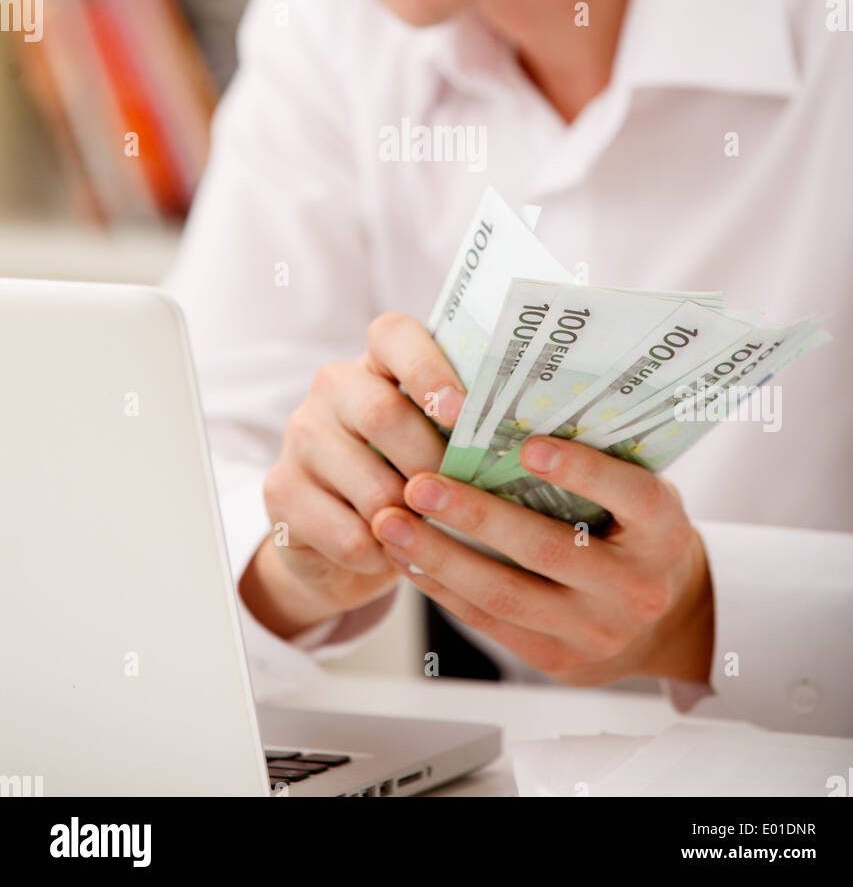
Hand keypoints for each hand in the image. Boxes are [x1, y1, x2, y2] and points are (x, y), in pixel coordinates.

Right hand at [241, 314, 465, 639]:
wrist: (342, 536)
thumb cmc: (412, 475)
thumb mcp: (439, 439)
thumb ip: (467, 428)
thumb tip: (535, 441)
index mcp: (378, 360)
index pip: (394, 335)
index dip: (429, 370)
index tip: (463, 411)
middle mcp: (333, 386)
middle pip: (383, 415)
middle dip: (432, 464)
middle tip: (464, 495)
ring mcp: (301, 435)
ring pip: (371, 486)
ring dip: (414, 522)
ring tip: (434, 533)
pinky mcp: (281, 490)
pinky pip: (349, 534)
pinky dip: (384, 554)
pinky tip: (392, 553)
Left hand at [370, 437, 714, 685]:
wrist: (663, 620)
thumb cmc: (634, 529)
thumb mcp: (638, 491)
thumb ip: (598, 459)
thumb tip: (516, 403)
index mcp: (664, 531)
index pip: (631, 496)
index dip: (582, 471)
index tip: (529, 444)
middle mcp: (636, 587)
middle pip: (550, 550)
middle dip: (477, 517)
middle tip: (420, 484)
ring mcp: (598, 631)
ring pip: (507, 595)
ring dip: (441, 557)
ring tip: (391, 522)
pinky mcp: (559, 660)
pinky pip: (490, 622)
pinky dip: (443, 588)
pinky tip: (407, 558)